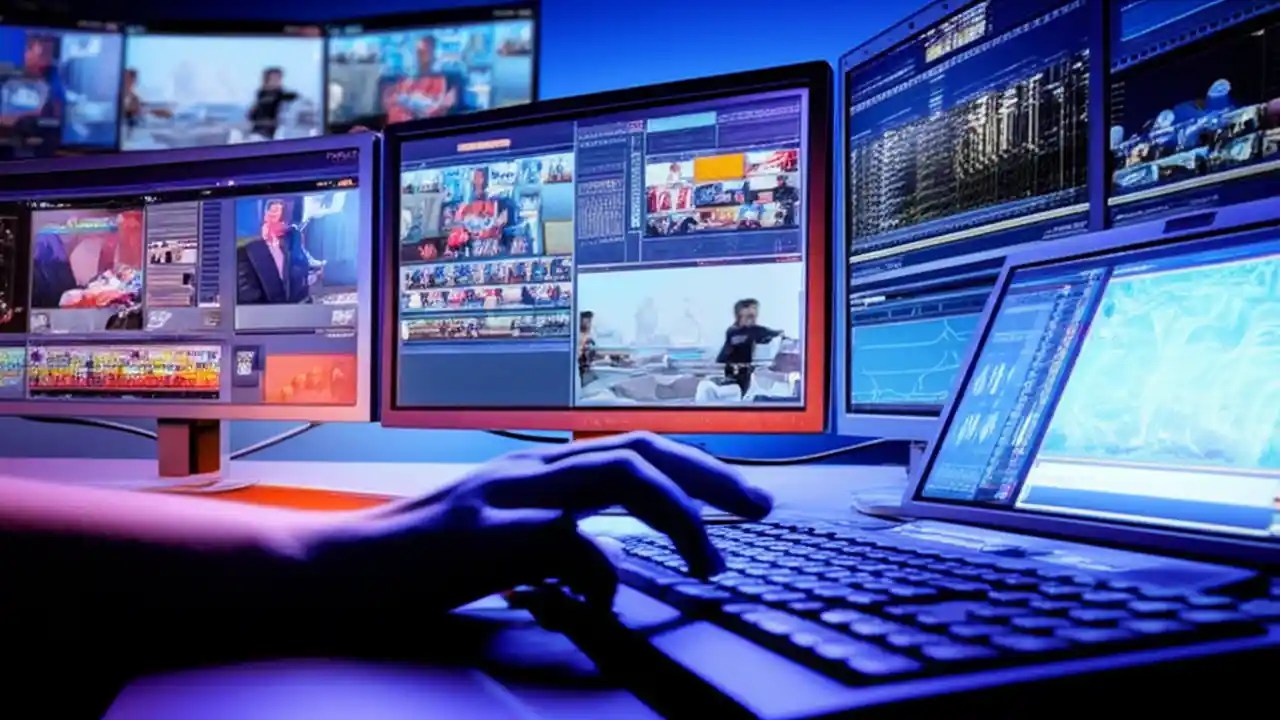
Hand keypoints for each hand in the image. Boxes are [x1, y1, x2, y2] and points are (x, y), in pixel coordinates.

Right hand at [307, 432, 771, 610]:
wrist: (342, 565)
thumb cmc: (423, 557)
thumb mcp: (504, 540)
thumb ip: (556, 542)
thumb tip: (604, 569)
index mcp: (540, 469)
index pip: (634, 447)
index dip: (696, 466)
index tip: (740, 495)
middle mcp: (533, 469)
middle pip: (643, 447)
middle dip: (711, 474)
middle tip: (761, 505)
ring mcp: (511, 494)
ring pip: (619, 473)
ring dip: (679, 512)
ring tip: (712, 556)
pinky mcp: (488, 532)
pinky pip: (569, 539)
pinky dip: (601, 571)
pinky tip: (604, 599)